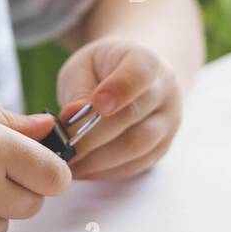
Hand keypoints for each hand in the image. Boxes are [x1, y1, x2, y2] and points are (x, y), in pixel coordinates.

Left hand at [55, 37, 181, 179]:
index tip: (97, 104)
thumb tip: (71, 117)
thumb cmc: (103, 70)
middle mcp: (165, 91)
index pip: (140, 73)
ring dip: (98, 160)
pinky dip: (106, 171)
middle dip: (94, 136)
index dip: (119, 89)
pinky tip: (82, 170)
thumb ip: (78, 89)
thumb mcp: (83, 66)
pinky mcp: (161, 148)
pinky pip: (135, 165)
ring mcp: (168, 122)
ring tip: (68, 163)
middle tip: (63, 148)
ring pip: (137, 147)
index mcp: (147, 60)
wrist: (135, 80)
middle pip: (133, 116)